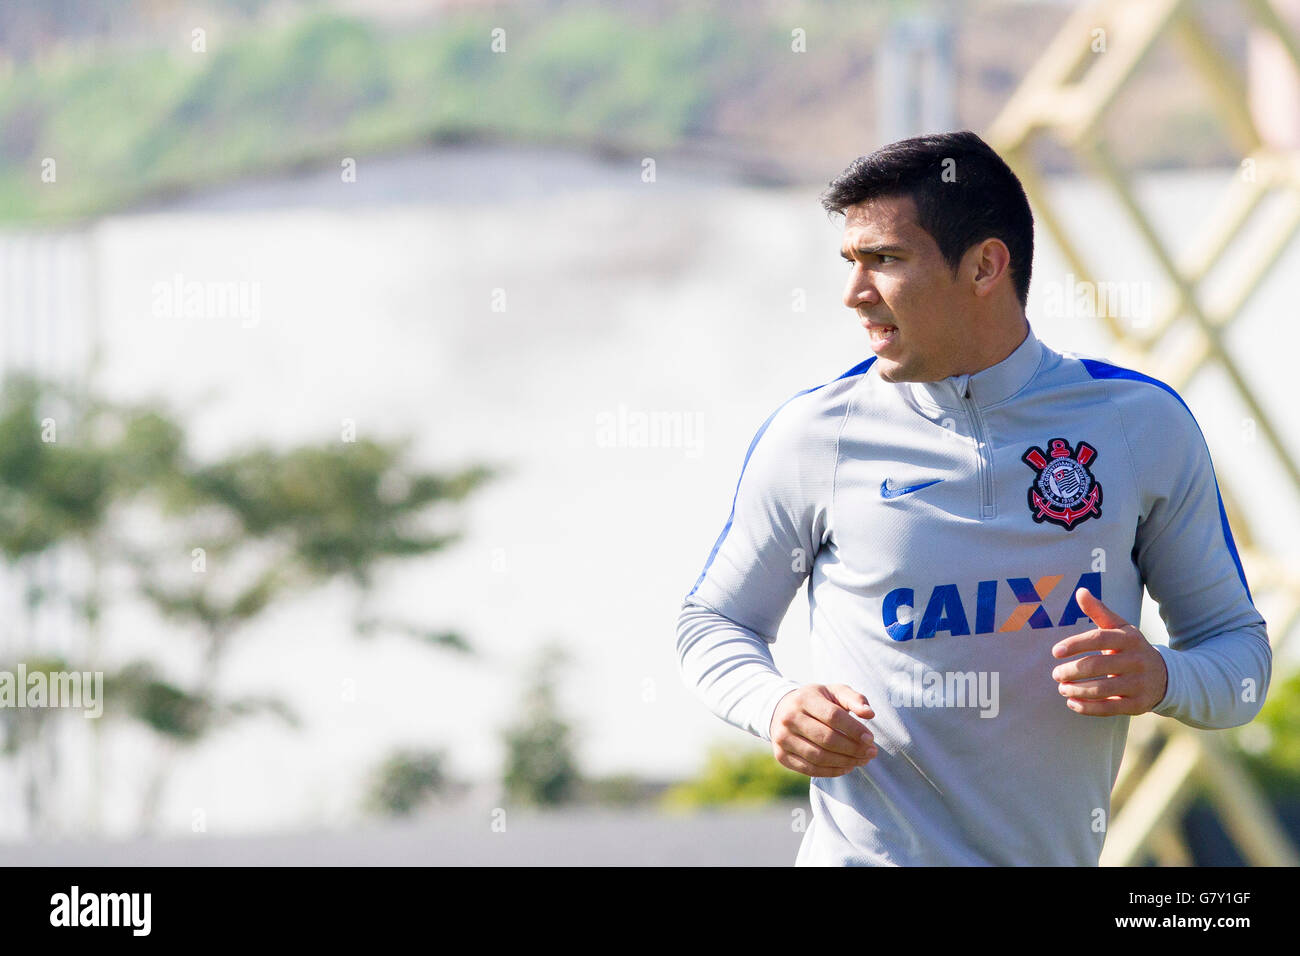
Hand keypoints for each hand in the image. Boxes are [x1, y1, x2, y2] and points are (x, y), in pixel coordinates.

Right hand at [769, 683, 877, 776]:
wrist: (781, 710)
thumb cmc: (816, 701)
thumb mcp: (834, 692)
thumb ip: (854, 699)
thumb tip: (869, 714)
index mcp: (804, 698)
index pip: (833, 716)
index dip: (854, 729)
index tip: (870, 739)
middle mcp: (789, 718)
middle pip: (827, 739)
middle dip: (853, 749)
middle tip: (871, 753)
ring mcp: (782, 738)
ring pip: (819, 757)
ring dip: (845, 762)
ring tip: (861, 760)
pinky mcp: (781, 756)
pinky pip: (810, 769)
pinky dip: (832, 771)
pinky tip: (846, 767)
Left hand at [1051, 588, 1167, 715]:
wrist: (1166, 676)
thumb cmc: (1131, 648)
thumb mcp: (1120, 628)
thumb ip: (1099, 611)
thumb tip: (1080, 591)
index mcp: (1130, 639)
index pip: (1099, 639)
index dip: (1076, 644)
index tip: (1056, 651)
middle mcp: (1137, 661)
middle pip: (1098, 666)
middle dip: (1072, 671)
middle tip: (1056, 674)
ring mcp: (1139, 684)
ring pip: (1102, 689)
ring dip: (1076, 690)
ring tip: (1062, 688)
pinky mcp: (1138, 705)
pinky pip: (1109, 708)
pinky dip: (1087, 707)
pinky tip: (1072, 703)